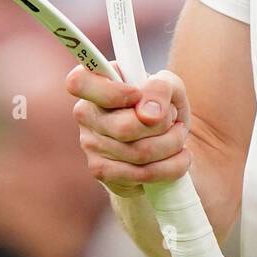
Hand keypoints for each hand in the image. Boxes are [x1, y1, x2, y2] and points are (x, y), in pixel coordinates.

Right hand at [67, 64, 191, 197]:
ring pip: (139, 153)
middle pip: (124, 128)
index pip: (78, 82)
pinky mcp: (102, 172)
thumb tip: (150, 115)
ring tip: (179, 136)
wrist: (166, 141)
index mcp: (95, 82)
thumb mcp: (169, 86)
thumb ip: (161, 88)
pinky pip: (143, 174)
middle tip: (173, 118)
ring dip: (172, 144)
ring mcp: (90, 145)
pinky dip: (172, 166)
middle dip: (162, 125)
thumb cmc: (162, 105)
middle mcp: (86, 113)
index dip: (112, 92)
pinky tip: (179, 157)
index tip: (137, 94)